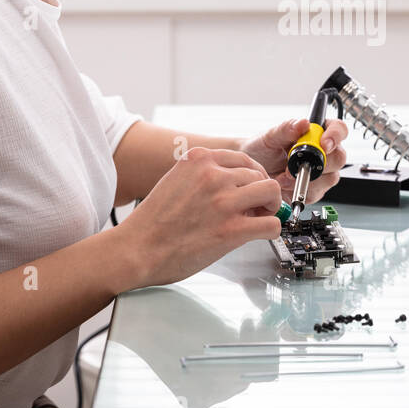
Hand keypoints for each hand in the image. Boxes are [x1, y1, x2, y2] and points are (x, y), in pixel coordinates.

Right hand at [120, 147, 281, 286]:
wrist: (136, 250)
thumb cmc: (152, 223)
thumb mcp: (176, 180)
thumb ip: (203, 176)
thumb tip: (233, 184)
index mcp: (199, 159)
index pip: (243, 158)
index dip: (251, 176)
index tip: (250, 188)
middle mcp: (213, 175)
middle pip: (259, 174)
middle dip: (259, 192)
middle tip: (254, 208)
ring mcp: (224, 201)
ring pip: (271, 192)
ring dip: (270, 206)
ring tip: (259, 218)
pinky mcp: (232, 229)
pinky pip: (272, 223)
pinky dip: (273, 229)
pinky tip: (261, 234)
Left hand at [239, 117, 349, 205]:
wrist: (253, 173)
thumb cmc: (262, 151)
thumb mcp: (271, 137)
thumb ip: (286, 128)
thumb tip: (303, 123)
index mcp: (317, 133)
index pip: (338, 129)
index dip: (335, 136)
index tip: (324, 144)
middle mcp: (323, 153)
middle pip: (339, 157)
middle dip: (319, 163)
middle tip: (297, 164)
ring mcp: (321, 173)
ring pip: (331, 178)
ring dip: (307, 179)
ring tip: (285, 175)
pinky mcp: (315, 190)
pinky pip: (317, 193)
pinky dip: (300, 191)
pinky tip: (286, 185)